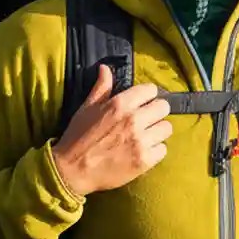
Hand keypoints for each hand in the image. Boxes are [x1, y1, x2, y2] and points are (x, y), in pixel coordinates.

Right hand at [51, 64, 172, 196]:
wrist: (72, 170)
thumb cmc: (78, 137)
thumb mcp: (87, 108)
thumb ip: (101, 87)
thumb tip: (105, 68)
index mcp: (120, 104)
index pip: (151, 90)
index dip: (147, 96)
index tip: (142, 103)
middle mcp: (133, 120)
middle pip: (163, 107)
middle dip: (155, 112)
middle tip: (146, 120)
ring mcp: (140, 141)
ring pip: (166, 128)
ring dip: (157, 132)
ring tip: (146, 136)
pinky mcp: (144, 160)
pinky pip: (163, 150)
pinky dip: (155, 151)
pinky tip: (143, 151)